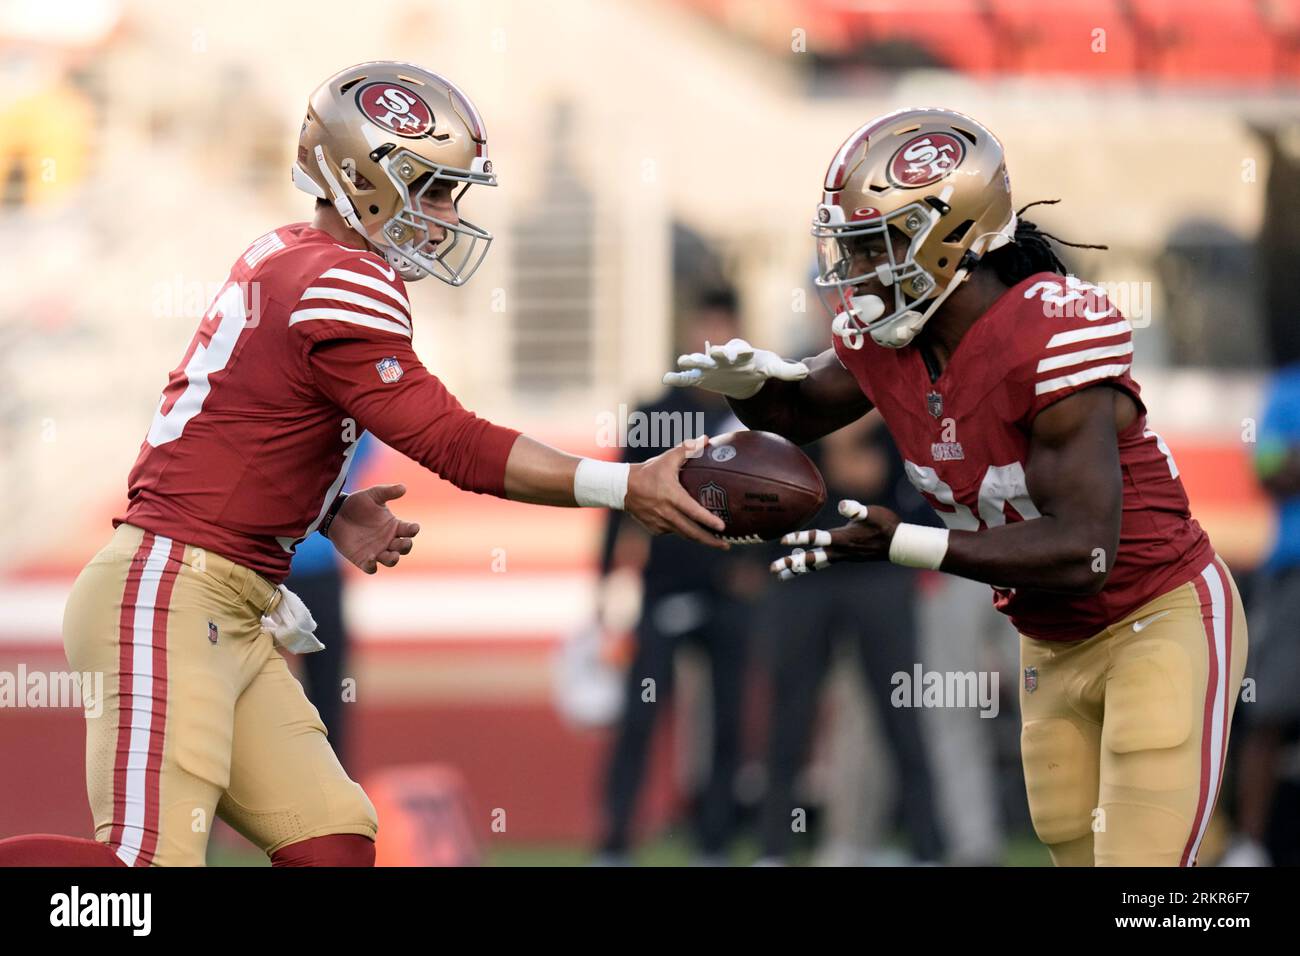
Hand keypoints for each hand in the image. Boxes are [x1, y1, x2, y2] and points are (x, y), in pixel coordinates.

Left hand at [330, 483, 420, 573]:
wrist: (335, 514)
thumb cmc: (357, 504)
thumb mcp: (372, 495)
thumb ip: (387, 492)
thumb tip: (404, 488)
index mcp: (395, 526)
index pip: (409, 530)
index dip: (413, 530)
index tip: (414, 528)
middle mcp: (389, 540)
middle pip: (403, 548)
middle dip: (406, 547)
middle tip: (404, 543)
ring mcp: (377, 551)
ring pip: (390, 560)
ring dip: (393, 559)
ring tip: (393, 556)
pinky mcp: (363, 559)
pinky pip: (371, 568)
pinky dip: (373, 566)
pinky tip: (371, 559)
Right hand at [625, 436, 729, 549]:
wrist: (622, 488)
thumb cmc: (648, 471)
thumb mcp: (667, 458)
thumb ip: (688, 449)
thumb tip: (706, 439)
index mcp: (672, 496)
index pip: (693, 512)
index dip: (708, 521)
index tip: (723, 528)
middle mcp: (667, 513)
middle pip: (692, 533)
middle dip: (711, 541)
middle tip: (726, 545)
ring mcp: (660, 523)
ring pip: (684, 535)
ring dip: (701, 540)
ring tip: (716, 542)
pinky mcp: (655, 529)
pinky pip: (673, 531)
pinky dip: (683, 531)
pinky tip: (693, 529)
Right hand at [662, 337, 809, 398]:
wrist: (745, 377)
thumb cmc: (758, 368)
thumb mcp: (772, 368)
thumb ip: (786, 371)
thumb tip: (804, 372)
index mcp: (740, 353)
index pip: (738, 349)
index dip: (738, 351)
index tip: (738, 353)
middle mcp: (723, 358)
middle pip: (716, 354)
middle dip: (714, 355)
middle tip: (712, 355)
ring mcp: (710, 368)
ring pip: (699, 363)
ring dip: (692, 362)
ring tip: (683, 361)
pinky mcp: (701, 378)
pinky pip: (687, 378)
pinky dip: (677, 378)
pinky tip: (666, 379)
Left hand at [768, 499, 898, 580]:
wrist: (898, 544)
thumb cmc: (885, 525)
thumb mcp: (872, 513)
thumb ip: (857, 510)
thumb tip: (843, 505)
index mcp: (843, 539)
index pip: (818, 538)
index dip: (800, 537)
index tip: (783, 540)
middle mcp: (839, 551)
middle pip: (810, 560)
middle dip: (791, 563)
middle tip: (772, 569)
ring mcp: (841, 556)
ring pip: (814, 565)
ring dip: (797, 569)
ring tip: (780, 575)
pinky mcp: (843, 558)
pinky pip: (822, 563)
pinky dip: (809, 565)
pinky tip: (800, 564)